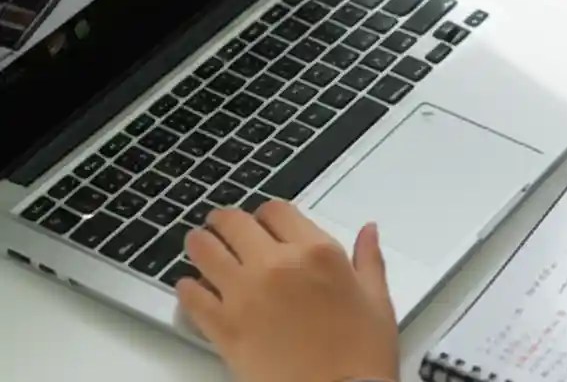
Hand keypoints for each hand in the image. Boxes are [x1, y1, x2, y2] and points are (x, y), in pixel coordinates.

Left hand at [177, 202, 398, 381]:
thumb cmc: (362, 356)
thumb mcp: (377, 300)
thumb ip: (369, 259)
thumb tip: (369, 231)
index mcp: (317, 252)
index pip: (276, 210)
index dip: (266, 214)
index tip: (263, 222)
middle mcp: (277, 265)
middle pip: (233, 222)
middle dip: (224, 221)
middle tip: (220, 225)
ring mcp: (245, 295)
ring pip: (204, 251)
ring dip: (200, 244)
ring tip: (199, 245)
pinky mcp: (224, 327)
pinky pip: (191, 297)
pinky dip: (187, 288)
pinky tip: (189, 287)